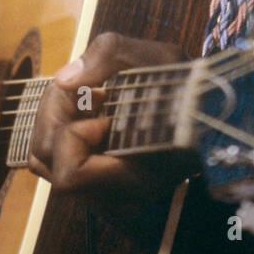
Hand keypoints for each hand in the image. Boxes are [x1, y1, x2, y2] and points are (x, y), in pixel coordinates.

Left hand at [28, 32, 192, 220]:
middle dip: (59, 116)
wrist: (208, 107)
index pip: (70, 174)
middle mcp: (117, 198)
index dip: (72, 134)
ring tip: (92, 100)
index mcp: (134, 180)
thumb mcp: (156, 56)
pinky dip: (64, 131)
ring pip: (45, 162)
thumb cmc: (185, 84)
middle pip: (47, 163)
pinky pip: (56, 159)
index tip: (102, 102)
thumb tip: (65, 81)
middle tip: (92, 91)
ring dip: (59, 122)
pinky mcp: (94, 184)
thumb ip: (106, 56)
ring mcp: (104, 194)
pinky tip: (93, 113)